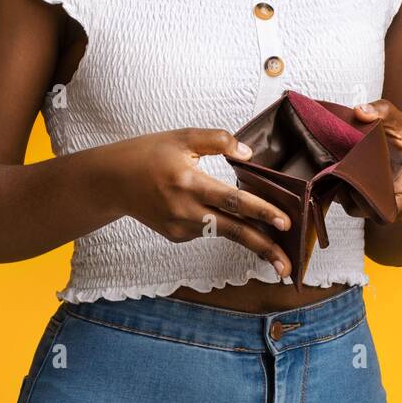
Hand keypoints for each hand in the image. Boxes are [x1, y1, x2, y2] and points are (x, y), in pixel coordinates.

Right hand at [101, 128, 294, 277]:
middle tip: (288, 265)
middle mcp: (185, 210)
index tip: (285, 223)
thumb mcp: (183, 137)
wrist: (113, 180)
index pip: (233, 200)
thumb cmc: (149, 154)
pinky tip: (221, 215)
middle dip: (264, 248)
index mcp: (189, 183)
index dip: (261, 211)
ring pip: (223, 231)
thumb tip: (248, 154)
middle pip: (233, 231)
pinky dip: (220, 224)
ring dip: (250, 241)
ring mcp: (180, 227)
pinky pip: (207, 230)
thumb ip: (218, 140)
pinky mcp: (176, 235)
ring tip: (276, 255)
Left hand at [336, 99, 401, 225]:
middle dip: (377, 208)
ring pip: (372, 210)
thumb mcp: (396, 117)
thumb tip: (359, 112)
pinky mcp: (369, 195)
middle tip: (358, 195)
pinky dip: (346, 197)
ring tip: (342, 187)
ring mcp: (386, 195)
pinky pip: (357, 204)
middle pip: (393, 208)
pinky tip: (334, 185)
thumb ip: (380, 111)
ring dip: (358, 203)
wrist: (399, 144)